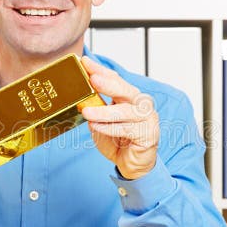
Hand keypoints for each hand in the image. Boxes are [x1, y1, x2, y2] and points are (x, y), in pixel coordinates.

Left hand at [80, 56, 158, 179]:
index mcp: (130, 97)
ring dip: (104, 111)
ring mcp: (147, 119)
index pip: (115, 79)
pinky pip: (126, 129)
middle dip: (107, 83)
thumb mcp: (103, 121)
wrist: (133, 165)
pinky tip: (96, 126)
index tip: (85, 62)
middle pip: (125, 90)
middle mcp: (141, 104)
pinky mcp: (148, 135)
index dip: (100, 70)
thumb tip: (79, 96)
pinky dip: (109, 128)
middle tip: (92, 79)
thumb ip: (96, 108)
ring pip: (125, 111)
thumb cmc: (119, 141)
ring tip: (86, 111)